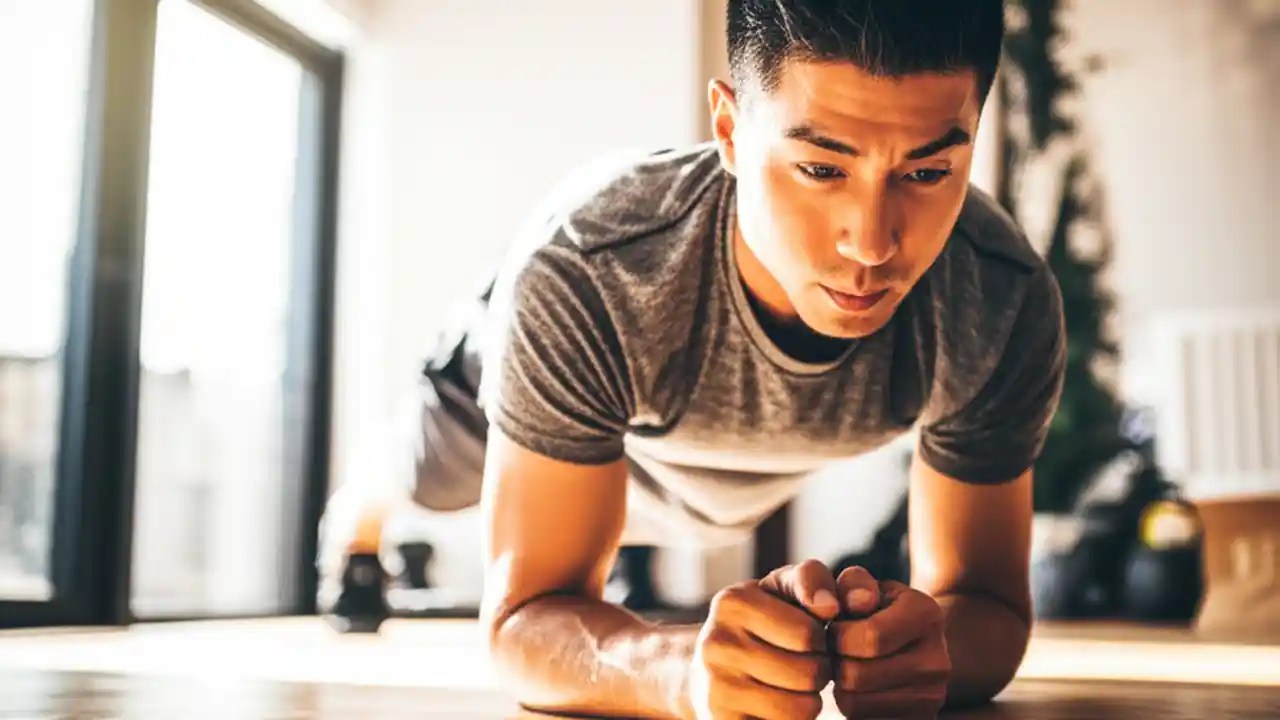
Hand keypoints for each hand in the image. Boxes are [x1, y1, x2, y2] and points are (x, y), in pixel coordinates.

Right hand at [688, 559, 838, 718]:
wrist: (708, 669)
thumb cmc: (762, 622)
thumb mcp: (780, 589)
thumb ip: (811, 579)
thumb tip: (830, 605)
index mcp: (733, 602)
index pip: (809, 633)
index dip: (822, 639)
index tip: (809, 637)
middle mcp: (717, 643)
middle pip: (810, 672)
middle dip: (819, 671)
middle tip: (806, 665)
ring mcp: (715, 687)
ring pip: (802, 707)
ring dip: (809, 700)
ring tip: (794, 687)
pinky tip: (778, 707)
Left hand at [828, 567, 950, 718]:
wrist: (912, 641)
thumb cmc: (874, 609)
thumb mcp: (865, 587)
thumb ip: (853, 584)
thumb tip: (856, 603)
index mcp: (927, 614)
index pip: (869, 637)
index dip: (837, 636)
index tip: (833, 630)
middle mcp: (937, 659)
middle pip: (858, 676)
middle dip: (834, 663)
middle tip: (834, 653)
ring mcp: (933, 696)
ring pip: (856, 705)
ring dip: (839, 688)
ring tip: (845, 668)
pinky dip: (852, 708)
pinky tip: (856, 689)